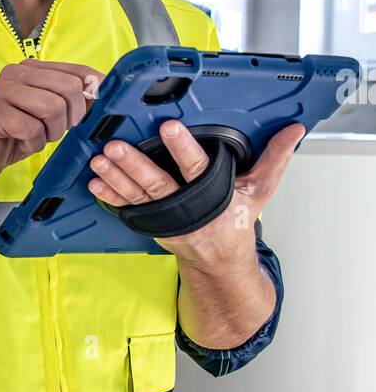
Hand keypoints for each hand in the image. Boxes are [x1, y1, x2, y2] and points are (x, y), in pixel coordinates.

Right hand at [0, 60, 102, 191]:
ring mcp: (4, 90)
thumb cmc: (10, 137)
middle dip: (72, 117)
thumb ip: (69, 102)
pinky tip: (20, 142)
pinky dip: (33, 143)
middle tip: (57, 130)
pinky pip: (33, 128)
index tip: (95, 111)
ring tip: (37, 136)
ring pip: (54, 107)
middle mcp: (17, 73)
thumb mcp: (47, 116)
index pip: (79, 71)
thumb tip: (101, 95)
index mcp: (32, 69)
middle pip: (70, 88)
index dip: (95, 93)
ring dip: (51, 131)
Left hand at [87, 119, 305, 264]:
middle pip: (158, 185)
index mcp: (214, 198)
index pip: (198, 169)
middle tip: (116, 147)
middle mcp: (186, 210)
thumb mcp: (259, 191)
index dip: (183, 148)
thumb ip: (275, 160)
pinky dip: (109, 196)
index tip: (168, 127)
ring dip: (115, 178)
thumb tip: (295, 131)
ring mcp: (165, 219)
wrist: (219, 263)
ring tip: (99, 159)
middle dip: (135, 165)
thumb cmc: (235, 223)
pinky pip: (126, 209)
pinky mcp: (150, 223)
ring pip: (137, 197)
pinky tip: (95, 183)